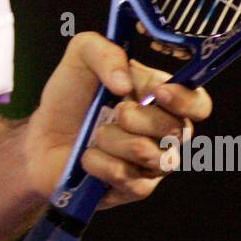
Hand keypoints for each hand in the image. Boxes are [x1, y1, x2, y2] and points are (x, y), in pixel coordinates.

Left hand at [25, 32, 211, 210]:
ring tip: (95, 134)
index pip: (198, 103)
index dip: (184, 100)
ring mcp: (153, 163)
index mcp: (163, 99)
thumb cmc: (70, 97)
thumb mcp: (81, 57)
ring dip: (113, 140)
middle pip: (179, 131)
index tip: (158, 93)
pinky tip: (88, 156)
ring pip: (150, 155)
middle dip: (139, 118)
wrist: (42, 137)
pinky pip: (126, 176)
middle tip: (115, 111)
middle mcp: (166, 133)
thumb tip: (126, 83)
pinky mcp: (135, 188)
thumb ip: (105, 52)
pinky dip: (99, 162)